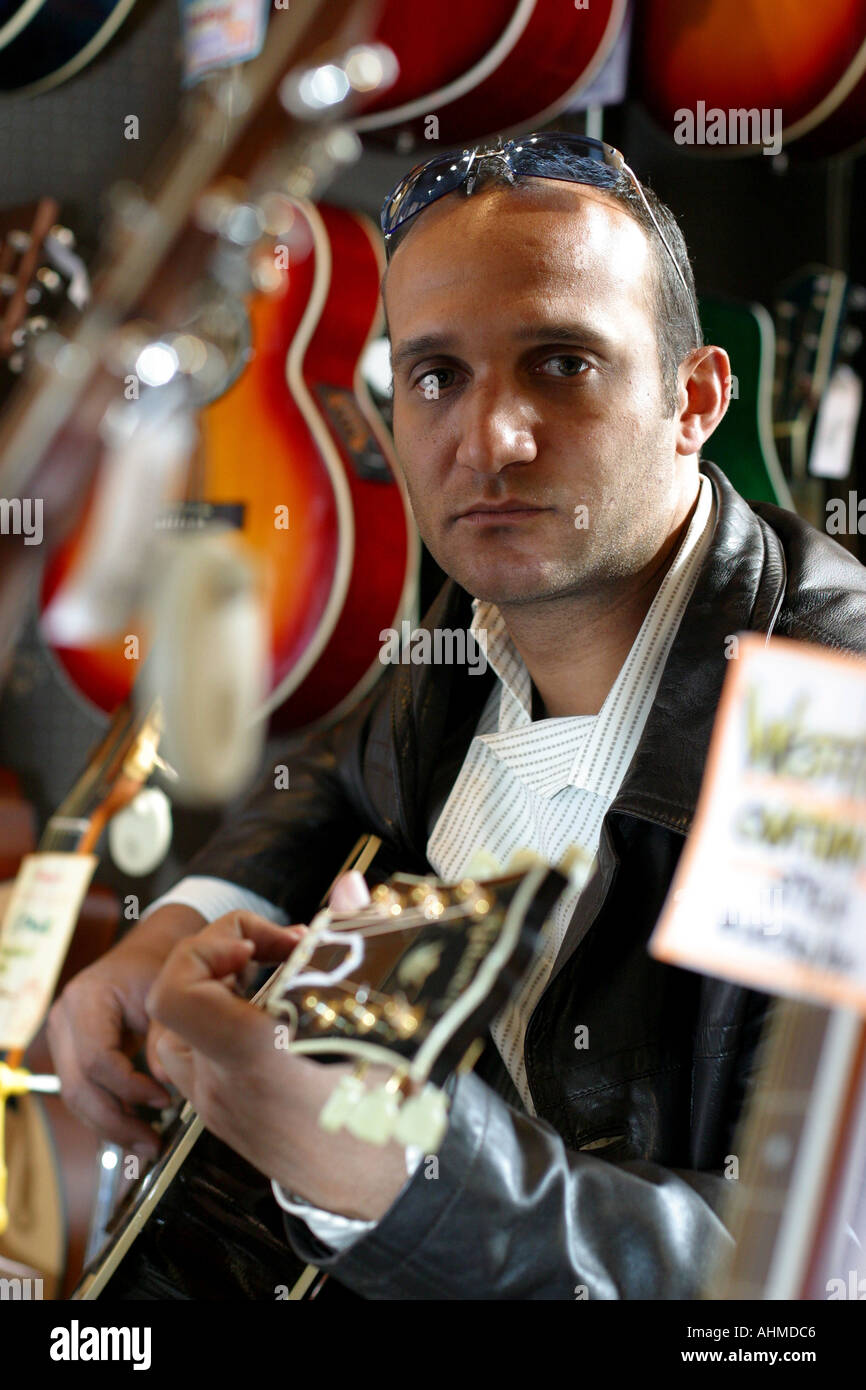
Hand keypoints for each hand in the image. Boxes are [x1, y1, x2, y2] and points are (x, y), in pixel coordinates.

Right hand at [47, 932, 178, 1157]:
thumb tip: (163, 1085)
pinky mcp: (71, 1050)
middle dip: (115, 1122)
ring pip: (75, 1097)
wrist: (150, 948)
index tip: (164, 1101)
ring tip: (146, 1144)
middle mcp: (64, 1019)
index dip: (130, 1089)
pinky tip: (133, 1129)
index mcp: (86, 1000)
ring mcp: (63, 1036)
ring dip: (110, 1126)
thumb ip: (162, 1037)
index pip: (98, 1061)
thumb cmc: (161, 964)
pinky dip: (107, 1112)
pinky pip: (82, 1091)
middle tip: (152, 1143)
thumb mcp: (167, 992)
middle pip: (78, 1088)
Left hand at [145, 880, 410, 1220]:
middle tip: (279, 950)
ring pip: (182, 1029)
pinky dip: (227, 1024)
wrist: (382, 1195)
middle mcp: (223, 1082)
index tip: (252, 946)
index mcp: (253, 1058)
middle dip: (224, 958)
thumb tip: (346, 888)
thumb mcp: (385, 1022)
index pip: (174, 993)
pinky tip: (281, 1017)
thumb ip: (358, 945)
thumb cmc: (387, 1117)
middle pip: (176, 1000)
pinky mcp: (228, 1117)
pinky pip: (202, 1057)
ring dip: (221, 991)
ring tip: (279, 978)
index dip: (203, 952)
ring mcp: (219, 1105)